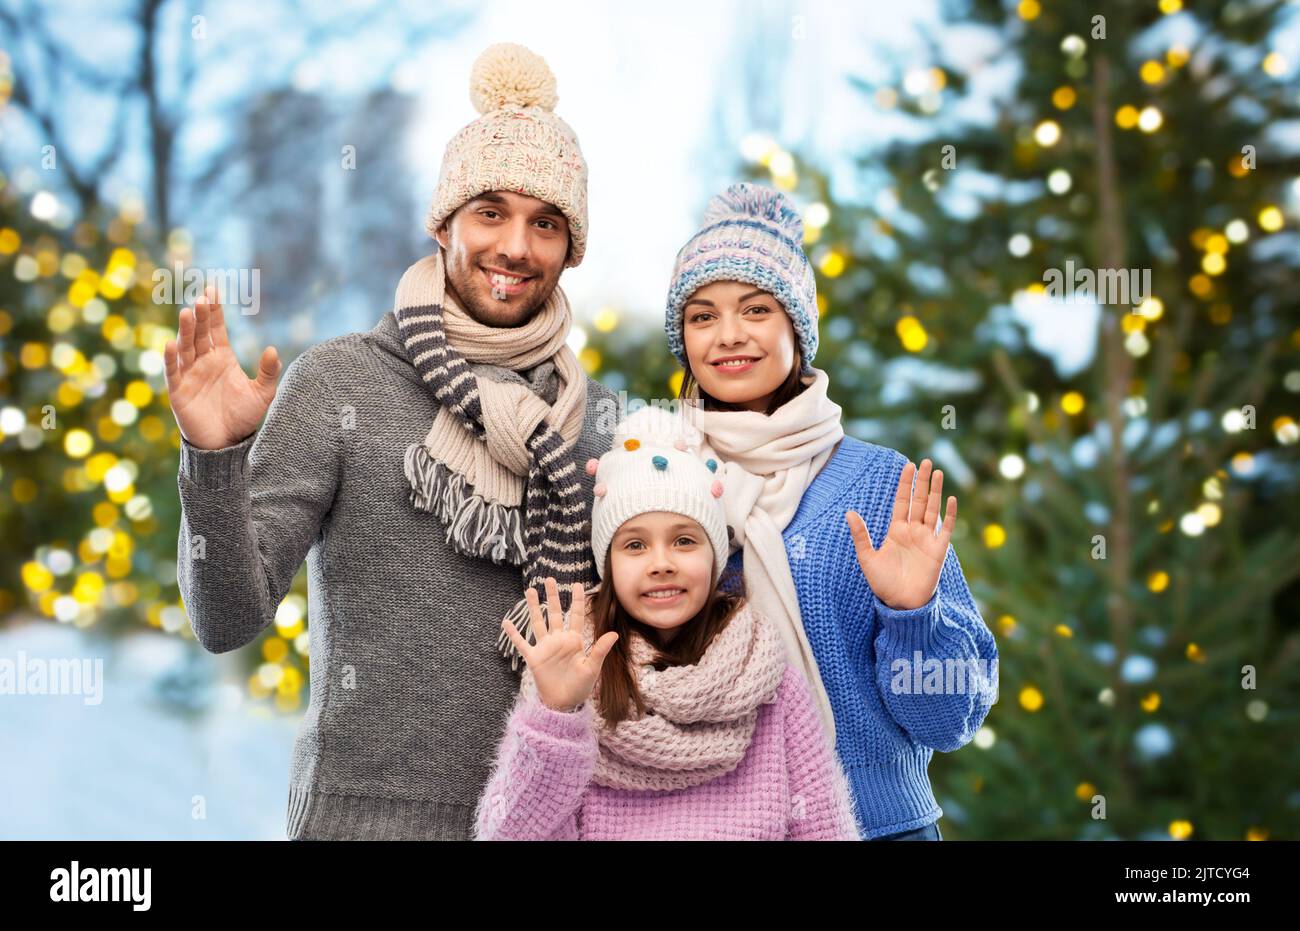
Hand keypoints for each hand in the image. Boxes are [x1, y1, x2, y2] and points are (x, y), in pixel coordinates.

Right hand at [163, 284, 280, 449]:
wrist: (226, 443)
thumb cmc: (243, 417)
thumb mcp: (263, 394)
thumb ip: (269, 372)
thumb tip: (273, 349)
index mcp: (222, 358)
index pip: (216, 329)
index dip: (214, 310)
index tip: (212, 289)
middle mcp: (204, 362)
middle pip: (200, 334)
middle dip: (200, 316)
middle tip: (201, 298)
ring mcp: (189, 374)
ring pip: (186, 348)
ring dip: (185, 330)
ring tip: (187, 312)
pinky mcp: (178, 391)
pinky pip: (173, 372)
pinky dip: (171, 359)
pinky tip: (171, 345)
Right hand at [500, 577, 617, 712]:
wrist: (563, 704)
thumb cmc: (580, 687)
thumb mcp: (592, 668)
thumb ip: (600, 650)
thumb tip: (614, 634)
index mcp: (574, 641)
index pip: (576, 616)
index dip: (577, 600)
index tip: (577, 585)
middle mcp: (558, 640)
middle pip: (555, 613)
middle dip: (552, 596)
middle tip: (550, 579)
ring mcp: (545, 648)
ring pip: (538, 622)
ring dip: (533, 607)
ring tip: (530, 590)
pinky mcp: (534, 658)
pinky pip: (522, 643)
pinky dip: (514, 634)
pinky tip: (506, 622)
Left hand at [846, 458, 955, 611]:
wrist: (901, 604)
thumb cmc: (883, 583)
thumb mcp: (867, 558)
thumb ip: (861, 535)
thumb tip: (848, 512)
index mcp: (897, 530)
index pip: (902, 501)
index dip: (905, 484)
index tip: (908, 466)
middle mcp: (913, 531)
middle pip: (919, 500)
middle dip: (922, 481)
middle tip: (927, 461)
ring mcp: (927, 539)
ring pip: (933, 509)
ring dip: (936, 491)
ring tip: (938, 472)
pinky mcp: (938, 550)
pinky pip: (945, 528)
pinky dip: (949, 514)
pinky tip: (951, 499)